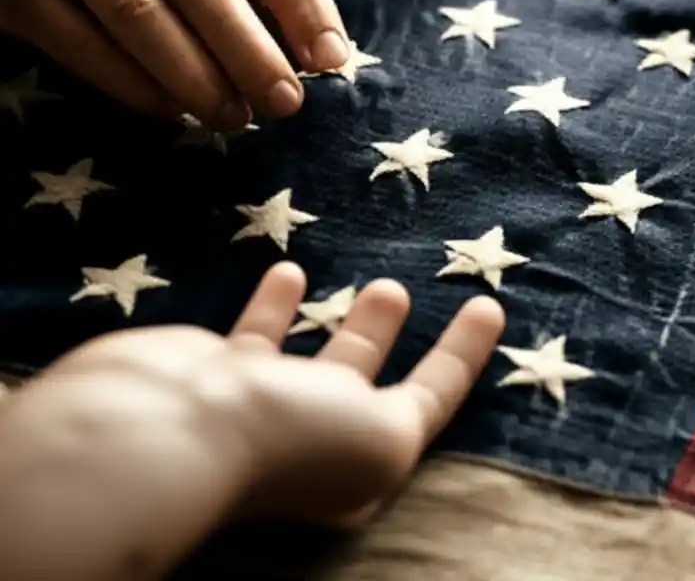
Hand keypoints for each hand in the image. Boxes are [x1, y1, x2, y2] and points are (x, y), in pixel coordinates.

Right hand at [0, 0, 351, 130]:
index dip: (305, 6)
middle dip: (252, 52)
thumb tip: (305, 51)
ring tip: (232, 118)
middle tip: (285, 104)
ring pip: (142, 17)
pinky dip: (133, 85)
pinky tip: (170, 111)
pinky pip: (84, 45)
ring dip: (197, 78)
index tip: (331, 61)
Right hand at [45, 262, 503, 524]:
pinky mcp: (218, 379)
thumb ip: (414, 410)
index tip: (490, 306)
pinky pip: (259, 337)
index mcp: (364, 465)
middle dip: (386, 337)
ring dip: (347, 320)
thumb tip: (421, 394)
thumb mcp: (384, 437)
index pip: (431, 402)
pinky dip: (277, 306)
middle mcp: (317, 442)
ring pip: (317, 357)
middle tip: (400, 288)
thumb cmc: (287, 436)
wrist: (163, 437)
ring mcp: (265, 409)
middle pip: (367, 382)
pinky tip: (290, 271)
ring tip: (381, 282)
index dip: (464, 355)